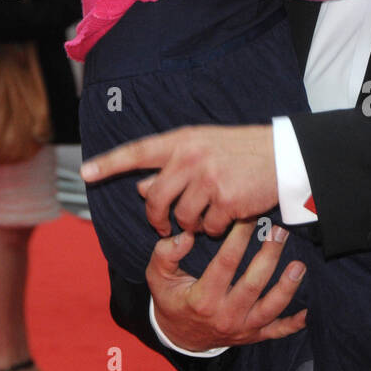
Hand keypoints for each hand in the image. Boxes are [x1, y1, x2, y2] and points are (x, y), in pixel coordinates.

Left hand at [81, 124, 277, 235]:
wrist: (284, 156)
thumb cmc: (241, 151)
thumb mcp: (203, 148)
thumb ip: (172, 166)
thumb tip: (141, 188)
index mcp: (182, 141)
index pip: (137, 151)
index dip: (109, 163)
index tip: (86, 172)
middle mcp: (191, 158)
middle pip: (154, 199)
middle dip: (157, 218)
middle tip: (163, 226)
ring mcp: (208, 179)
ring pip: (182, 218)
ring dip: (192, 224)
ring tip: (208, 215)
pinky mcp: (226, 200)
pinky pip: (209, 228)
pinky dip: (216, 229)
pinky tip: (228, 217)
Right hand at [147, 222, 306, 349]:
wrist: (179, 338)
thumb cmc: (171, 300)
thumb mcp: (157, 278)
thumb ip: (165, 255)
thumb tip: (185, 236)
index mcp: (202, 299)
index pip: (225, 263)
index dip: (239, 238)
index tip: (249, 217)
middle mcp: (225, 315)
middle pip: (253, 284)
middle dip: (269, 256)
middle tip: (279, 231)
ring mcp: (241, 328)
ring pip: (270, 308)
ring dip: (288, 287)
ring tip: (299, 266)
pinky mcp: (252, 336)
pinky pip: (276, 332)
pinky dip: (293, 324)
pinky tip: (308, 312)